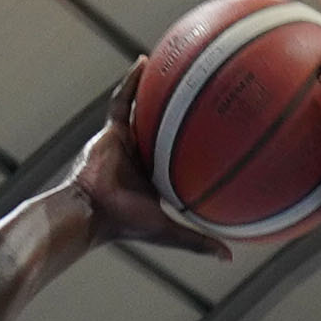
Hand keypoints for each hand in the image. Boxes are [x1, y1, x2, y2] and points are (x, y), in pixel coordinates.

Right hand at [66, 72, 230, 258]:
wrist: (90, 212)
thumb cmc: (125, 223)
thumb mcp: (169, 232)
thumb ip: (198, 242)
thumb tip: (230, 259)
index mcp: (155, 177)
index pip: (179, 156)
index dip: (195, 144)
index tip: (219, 133)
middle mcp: (142, 156)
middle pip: (164, 127)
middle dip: (180, 110)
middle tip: (206, 88)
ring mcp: (125, 141)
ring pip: (143, 109)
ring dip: (156, 87)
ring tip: (176, 62)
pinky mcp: (109, 130)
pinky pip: (121, 100)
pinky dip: (132, 81)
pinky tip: (145, 61)